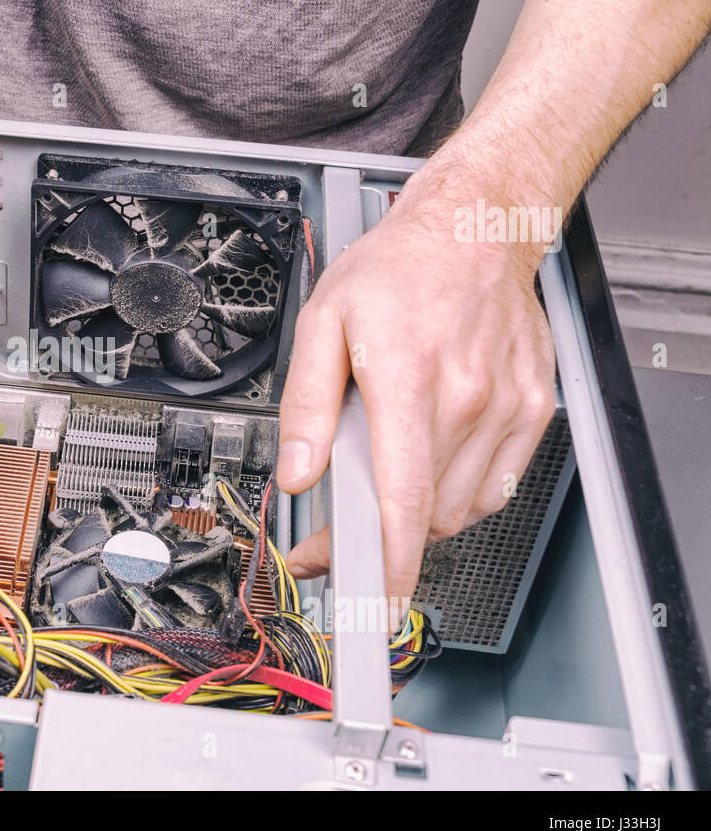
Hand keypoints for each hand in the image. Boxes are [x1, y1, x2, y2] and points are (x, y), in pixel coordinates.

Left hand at [275, 167, 557, 604]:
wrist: (476, 230)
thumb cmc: (398, 270)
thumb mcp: (324, 322)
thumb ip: (305, 404)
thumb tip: (297, 471)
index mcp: (410, 380)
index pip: (403, 497)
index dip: (385, 562)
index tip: (369, 601)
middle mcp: (467, 399)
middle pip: (425, 514)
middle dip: (376, 537)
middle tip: (338, 524)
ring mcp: (508, 407)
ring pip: (461, 508)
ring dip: (417, 518)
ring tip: (385, 478)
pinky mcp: (534, 410)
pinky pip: (496, 485)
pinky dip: (459, 495)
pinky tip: (433, 464)